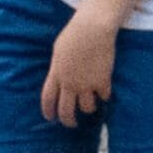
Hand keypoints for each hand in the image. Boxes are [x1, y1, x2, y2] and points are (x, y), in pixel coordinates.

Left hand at [41, 1, 116, 125]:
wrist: (93, 29)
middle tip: (71, 123)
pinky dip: (105, 96)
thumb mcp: (58, 51)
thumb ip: (58, 68)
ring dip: (88, 108)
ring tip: (90, 105)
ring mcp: (86, 84)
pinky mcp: (103, 81)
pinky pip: (104, 97)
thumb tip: (59, 77)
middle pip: (66, 111)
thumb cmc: (74, 34)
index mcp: (56, 74)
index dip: (48, 112)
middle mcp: (70, 83)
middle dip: (68, 121)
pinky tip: (105, 92)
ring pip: (87, 108)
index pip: (48, 100)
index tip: (51, 118)